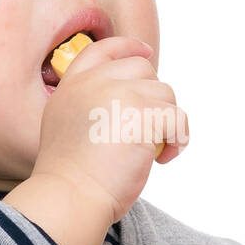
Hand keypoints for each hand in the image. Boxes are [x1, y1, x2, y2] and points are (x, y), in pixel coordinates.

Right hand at [33, 35, 189, 222]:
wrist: (71, 196)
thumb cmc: (70, 177)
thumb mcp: (66, 127)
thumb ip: (90, 106)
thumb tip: (128, 105)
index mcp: (73, 86)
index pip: (103, 50)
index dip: (127, 48)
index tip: (145, 52)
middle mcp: (95, 83)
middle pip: (142, 69)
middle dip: (153, 96)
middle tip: (148, 129)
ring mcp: (120, 95)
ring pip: (165, 94)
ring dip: (167, 122)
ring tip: (153, 151)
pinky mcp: (144, 114)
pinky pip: (178, 118)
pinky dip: (178, 139)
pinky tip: (162, 158)